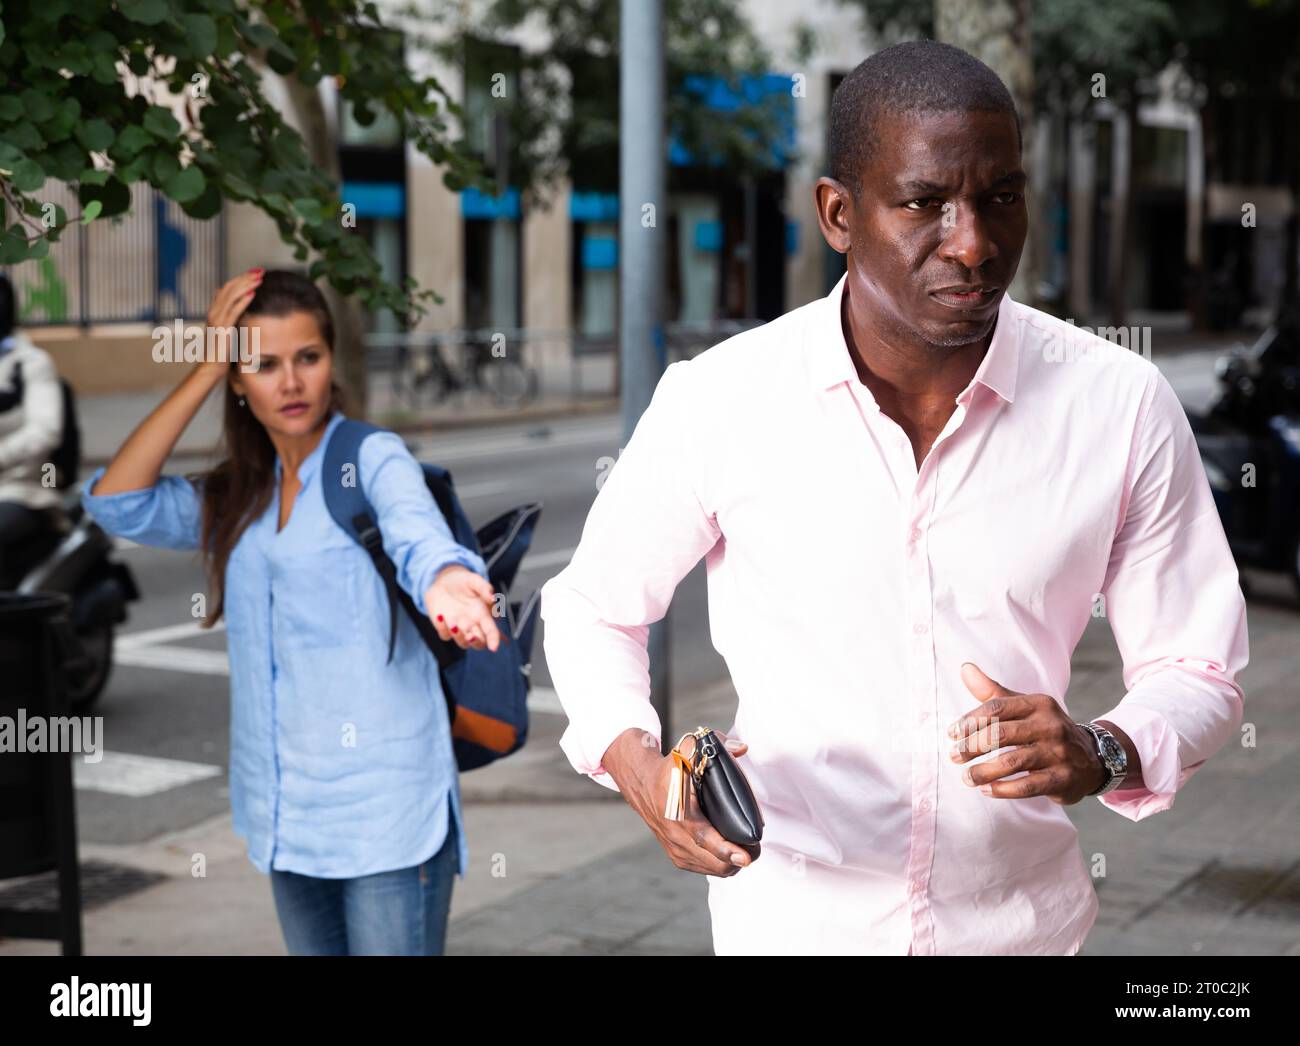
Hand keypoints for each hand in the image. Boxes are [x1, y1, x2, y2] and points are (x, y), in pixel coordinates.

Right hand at [203, 269, 263, 371]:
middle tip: (260, 270)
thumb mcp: (224, 331)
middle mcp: (214, 312)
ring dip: (246, 285)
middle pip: (230, 288)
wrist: (210, 368)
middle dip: (245, 278)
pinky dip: (243, 301)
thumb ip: (228, 317)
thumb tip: (231, 305)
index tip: (255, 273)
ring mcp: (217, 320)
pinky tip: (253, 293)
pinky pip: (233, 311)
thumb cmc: (220, 352)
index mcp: (214, 311)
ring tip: (259, 277)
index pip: (227, 288)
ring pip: (231, 296)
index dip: (240, 279)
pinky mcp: (222, 329)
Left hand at [424, 564, 503, 651]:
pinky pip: (444, 635)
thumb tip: (493, 598)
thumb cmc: (463, 582)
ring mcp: (459, 628)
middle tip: (471, 635)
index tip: (494, 647)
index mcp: (483, 615)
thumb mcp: (474, 580)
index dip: (494, 639)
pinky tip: (440, 616)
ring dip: (459, 636)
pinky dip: (443, 628)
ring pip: (463, 643)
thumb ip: (484, 588)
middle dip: (476, 642)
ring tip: (453, 623)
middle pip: (479, 643)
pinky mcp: (444, 628)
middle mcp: (473, 625)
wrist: (443, 581)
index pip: (492, 631)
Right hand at [602, 727, 758, 875]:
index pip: (706, 839)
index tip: (745, 856)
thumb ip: (716, 745)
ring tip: (746, 850)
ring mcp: (675, 849)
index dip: (727, 850)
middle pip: (715, 862)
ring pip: (712, 869)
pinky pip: (704, 868)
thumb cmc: (668, 768)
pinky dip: (719, 865)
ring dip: (731, 864)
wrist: (641, 783)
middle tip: (756, 847)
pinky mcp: (676, 856)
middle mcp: (676, 836)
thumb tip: (742, 747)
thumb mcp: (687, 750)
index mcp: (680, 814)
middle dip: (740, 858)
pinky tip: (729, 855)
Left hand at [947, 662, 1106, 804]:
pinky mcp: (1063, 778)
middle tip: (954, 756)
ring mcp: (1059, 753)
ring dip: (984, 771)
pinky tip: (987, 790)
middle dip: (973, 746)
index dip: (971, 720)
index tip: (951, 734)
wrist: (1093, 758)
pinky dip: (1004, 789)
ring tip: (966, 778)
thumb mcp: (1025, 706)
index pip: (997, 708)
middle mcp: (1051, 725)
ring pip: (1014, 762)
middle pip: (1003, 734)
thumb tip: (965, 668)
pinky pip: (1029, 786)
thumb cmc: (1046, 729)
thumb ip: (993, 691)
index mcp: (1038, 704)